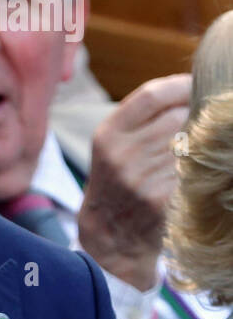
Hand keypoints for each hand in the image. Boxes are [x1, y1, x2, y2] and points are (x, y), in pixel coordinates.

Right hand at [78, 73, 190, 290]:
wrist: (110, 233)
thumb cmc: (118, 181)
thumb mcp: (114, 146)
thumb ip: (141, 119)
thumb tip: (190, 89)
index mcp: (108, 134)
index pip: (151, 96)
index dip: (181, 85)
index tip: (198, 84)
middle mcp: (121, 154)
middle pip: (177, 117)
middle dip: (198, 114)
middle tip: (210, 116)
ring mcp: (140, 178)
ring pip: (190, 143)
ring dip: (205, 140)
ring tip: (204, 143)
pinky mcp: (160, 199)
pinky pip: (193, 171)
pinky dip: (203, 166)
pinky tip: (202, 167)